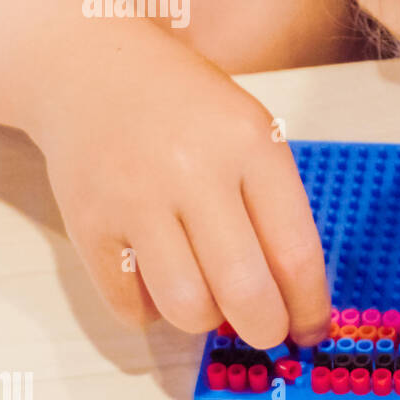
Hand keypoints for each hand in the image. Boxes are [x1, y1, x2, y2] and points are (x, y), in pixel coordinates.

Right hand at [30, 30, 328, 348]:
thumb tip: (295, 297)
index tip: (311, 329)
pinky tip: (161, 283)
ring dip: (207, 320)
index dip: (309, 306)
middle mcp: (194, 171)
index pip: (295, 252)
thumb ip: (275, 205)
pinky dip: (152, 311)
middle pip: (245, 290)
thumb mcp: (251, 133)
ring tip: (210, 296)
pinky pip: (130, 304)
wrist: (91, 69)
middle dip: (266, 328)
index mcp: (251, 146)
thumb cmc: (188, 109)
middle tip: (267, 331)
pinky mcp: (87, 223)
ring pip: (187, 306)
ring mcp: (135, 198)